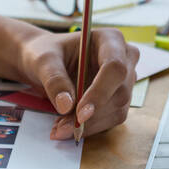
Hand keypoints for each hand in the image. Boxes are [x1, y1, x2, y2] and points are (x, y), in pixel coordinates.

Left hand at [16, 27, 137, 139]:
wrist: (46, 63)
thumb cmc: (46, 53)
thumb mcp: (43, 61)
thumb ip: (54, 80)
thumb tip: (66, 106)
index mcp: (110, 39)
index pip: (115, 67)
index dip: (100, 92)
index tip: (81, 114)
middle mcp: (124, 58)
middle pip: (119, 92)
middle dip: (91, 115)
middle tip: (61, 128)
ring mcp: (124, 80)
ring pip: (116, 110)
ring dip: (88, 124)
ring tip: (59, 127)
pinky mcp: (119, 99)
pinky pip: (110, 119)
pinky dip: (89, 127)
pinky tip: (67, 126)